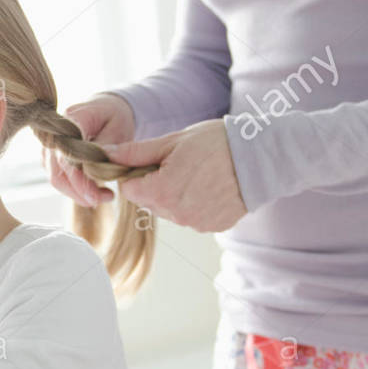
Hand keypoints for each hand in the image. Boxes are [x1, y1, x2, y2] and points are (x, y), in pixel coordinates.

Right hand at [41, 92, 136, 206]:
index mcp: (71, 120)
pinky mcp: (52, 156)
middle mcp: (55, 133)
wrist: (107, 108)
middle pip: (57, 172)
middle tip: (102, 200)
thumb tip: (94, 169)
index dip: (79, 180)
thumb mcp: (118, 128)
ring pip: (56, 178)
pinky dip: (74, 188)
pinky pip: (58, 177)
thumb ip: (106, 147)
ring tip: (102, 196)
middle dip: (78, 192)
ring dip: (77, 193)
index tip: (96, 196)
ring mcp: (50, 145)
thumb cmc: (114, 117)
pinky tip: (93, 190)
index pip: (67, 156)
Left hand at [102, 118, 248, 231]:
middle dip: (155, 185)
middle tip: (179, 164)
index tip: (152, 162)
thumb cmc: (217, 143)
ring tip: (198, 174)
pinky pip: (192, 217)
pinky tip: (210, 186)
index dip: (136, 175)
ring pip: (170, 210)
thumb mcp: (172, 141)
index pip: (129, 191)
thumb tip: (106, 155)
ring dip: (175, 195)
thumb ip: (135, 153)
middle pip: (149, 202)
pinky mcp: (212, 227)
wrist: (261, 156)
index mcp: (162, 192)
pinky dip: (195, 204)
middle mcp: (177, 214)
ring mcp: (196, 224)